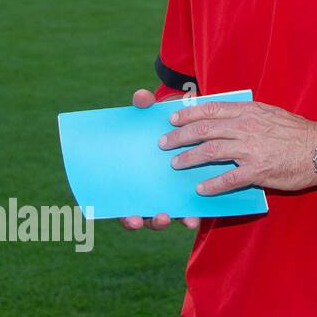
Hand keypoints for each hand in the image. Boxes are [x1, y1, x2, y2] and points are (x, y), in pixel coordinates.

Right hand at [120, 89, 199, 230]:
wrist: (185, 126)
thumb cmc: (160, 124)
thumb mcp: (152, 116)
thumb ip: (144, 107)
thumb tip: (142, 96)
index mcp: (133, 178)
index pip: (123, 203)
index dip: (125, 215)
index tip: (131, 216)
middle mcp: (149, 191)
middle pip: (143, 215)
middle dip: (149, 220)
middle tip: (153, 218)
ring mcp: (167, 195)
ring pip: (164, 216)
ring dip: (167, 220)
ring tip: (171, 218)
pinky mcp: (186, 195)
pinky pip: (186, 211)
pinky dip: (188, 216)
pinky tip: (193, 219)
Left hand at [159, 97, 316, 195]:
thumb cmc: (298, 133)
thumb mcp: (272, 114)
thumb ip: (248, 116)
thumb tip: (226, 119)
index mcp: (250, 112)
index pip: (210, 109)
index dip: (187, 113)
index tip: (172, 118)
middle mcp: (247, 128)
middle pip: (204, 130)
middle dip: (179, 137)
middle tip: (164, 143)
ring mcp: (251, 149)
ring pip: (210, 152)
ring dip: (189, 158)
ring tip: (175, 164)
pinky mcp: (258, 171)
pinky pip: (228, 179)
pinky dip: (211, 185)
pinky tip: (200, 189)